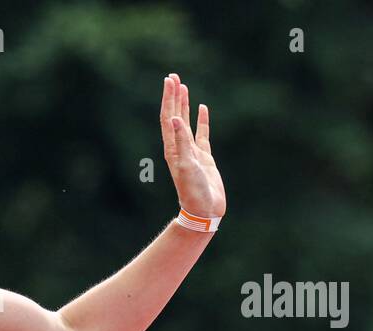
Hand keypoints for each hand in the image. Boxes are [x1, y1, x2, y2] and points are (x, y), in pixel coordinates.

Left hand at [160, 73, 224, 219]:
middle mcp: (179, 147)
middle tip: (173, 77)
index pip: (169, 117)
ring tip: (183, 86)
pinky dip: (201, 119)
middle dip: (173, 96)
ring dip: (184, 104)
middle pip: (174, 115)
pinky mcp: (203, 156)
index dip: (169, 98)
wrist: (204, 211)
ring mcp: (191, 151)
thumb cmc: (194, 191)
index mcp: (173, 148)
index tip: (169, 80)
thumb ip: (182, 142)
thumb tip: (176, 119)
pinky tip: (203, 108)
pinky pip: (201, 133)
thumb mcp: (187, 165)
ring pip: (186, 121)